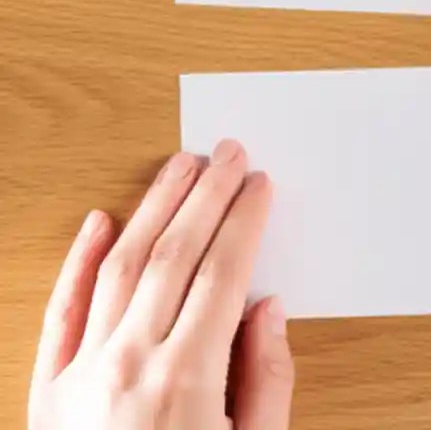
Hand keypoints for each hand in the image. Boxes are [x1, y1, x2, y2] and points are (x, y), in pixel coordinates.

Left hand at [28, 140, 293, 429]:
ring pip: (119, 267)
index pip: (223, 274)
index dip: (245, 222)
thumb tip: (266, 310)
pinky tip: (99, 223)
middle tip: (227, 153)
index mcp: (187, 383)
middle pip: (173, 256)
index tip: (260, 185)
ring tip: (179, 167)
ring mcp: (81, 375)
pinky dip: (78, 263)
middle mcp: (128, 366)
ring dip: (155, 208)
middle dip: (207, 196)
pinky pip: (62, 311)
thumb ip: (267, 381)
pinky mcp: (48, 391)